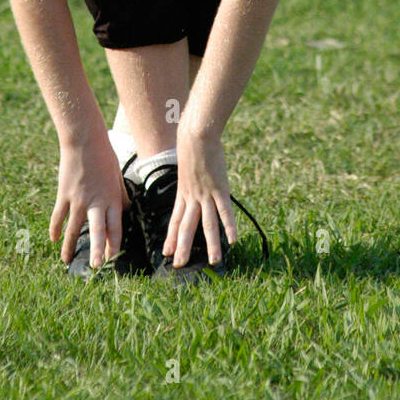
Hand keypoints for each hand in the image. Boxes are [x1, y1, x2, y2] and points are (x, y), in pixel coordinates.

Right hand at [49, 138, 129, 268]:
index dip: (114, 244)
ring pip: (74, 228)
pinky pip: (58, 216)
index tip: (112, 258)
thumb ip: (120, 195)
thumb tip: (124, 209)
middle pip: (98, 231)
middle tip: (96, 267)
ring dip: (70, 246)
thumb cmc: (104, 156)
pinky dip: (55, 228)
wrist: (84, 140)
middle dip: (97, 251)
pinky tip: (54, 240)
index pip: (115, 227)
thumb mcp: (118, 176)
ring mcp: (78, 199)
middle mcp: (96, 202)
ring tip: (67, 262)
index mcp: (112, 199)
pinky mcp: (64, 194)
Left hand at [163, 127, 236, 266]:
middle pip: (186, 226)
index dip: (170, 237)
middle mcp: (192, 196)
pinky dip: (229, 226)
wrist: (196, 134)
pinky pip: (225, 211)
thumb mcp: (185, 164)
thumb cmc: (190, 143)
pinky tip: (233, 240)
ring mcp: (206, 193)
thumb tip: (191, 176)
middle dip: (182, 247)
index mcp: (183, 191)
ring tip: (214, 261)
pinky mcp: (220, 188)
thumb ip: (188, 176)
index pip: (175, 219)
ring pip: (207, 223)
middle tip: (179, 266)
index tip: (166, 252)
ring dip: (211, 244)